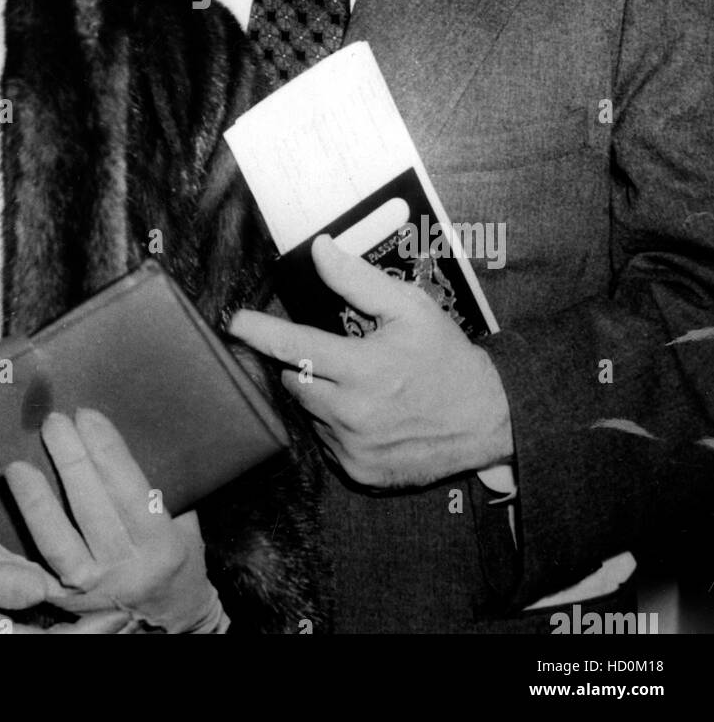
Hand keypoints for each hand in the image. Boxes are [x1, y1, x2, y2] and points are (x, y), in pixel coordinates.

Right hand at [0, 543, 128, 633]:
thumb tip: (41, 583)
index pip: (59, 644)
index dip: (97, 630)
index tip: (128, 613)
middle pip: (59, 641)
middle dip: (95, 626)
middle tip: (133, 607)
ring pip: (46, 634)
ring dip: (76, 620)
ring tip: (112, 600)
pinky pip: (27, 624)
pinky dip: (52, 613)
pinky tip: (63, 593)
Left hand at [2, 408, 226, 632]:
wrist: (174, 623)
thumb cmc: (180, 561)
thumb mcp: (185, 525)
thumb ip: (156, 488)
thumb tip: (112, 438)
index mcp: (162, 546)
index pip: (130, 490)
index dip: (108, 451)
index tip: (87, 415)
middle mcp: (127, 570)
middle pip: (92, 511)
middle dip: (71, 462)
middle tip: (53, 423)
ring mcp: (93, 591)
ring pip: (58, 547)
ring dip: (35, 505)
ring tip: (17, 468)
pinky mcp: (66, 605)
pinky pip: (30, 581)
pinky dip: (0, 562)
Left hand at [229, 235, 513, 487]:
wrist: (487, 420)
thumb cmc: (445, 357)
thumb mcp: (410, 309)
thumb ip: (359, 281)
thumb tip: (320, 249)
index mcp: (363, 369)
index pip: (294, 347)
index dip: (259, 332)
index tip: (234, 322)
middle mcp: (352, 413)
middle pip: (292, 381)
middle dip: (300, 363)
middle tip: (331, 354)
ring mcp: (353, 448)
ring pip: (307, 412)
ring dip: (317, 394)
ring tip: (356, 385)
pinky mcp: (359, 472)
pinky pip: (324, 442)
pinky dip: (333, 424)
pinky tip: (364, 413)